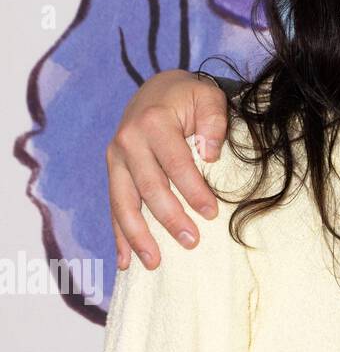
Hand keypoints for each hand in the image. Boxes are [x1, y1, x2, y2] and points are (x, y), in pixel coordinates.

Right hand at [106, 69, 228, 270]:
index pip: (176, 164)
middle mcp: (128, 142)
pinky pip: (115, 206)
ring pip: (124, 202)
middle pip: (149, 187)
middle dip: (169, 218)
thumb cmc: (188, 96)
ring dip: (138, 235)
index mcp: (154, 123)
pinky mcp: (112, 171)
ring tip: (154, 262)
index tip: (212, 214)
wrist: (156, 89)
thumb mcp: (208, 96)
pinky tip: (125, 260)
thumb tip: (209, 154)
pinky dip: (119, 234)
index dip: (193, 190)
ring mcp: (116, 158)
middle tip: (191, 242)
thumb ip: (214, 120)